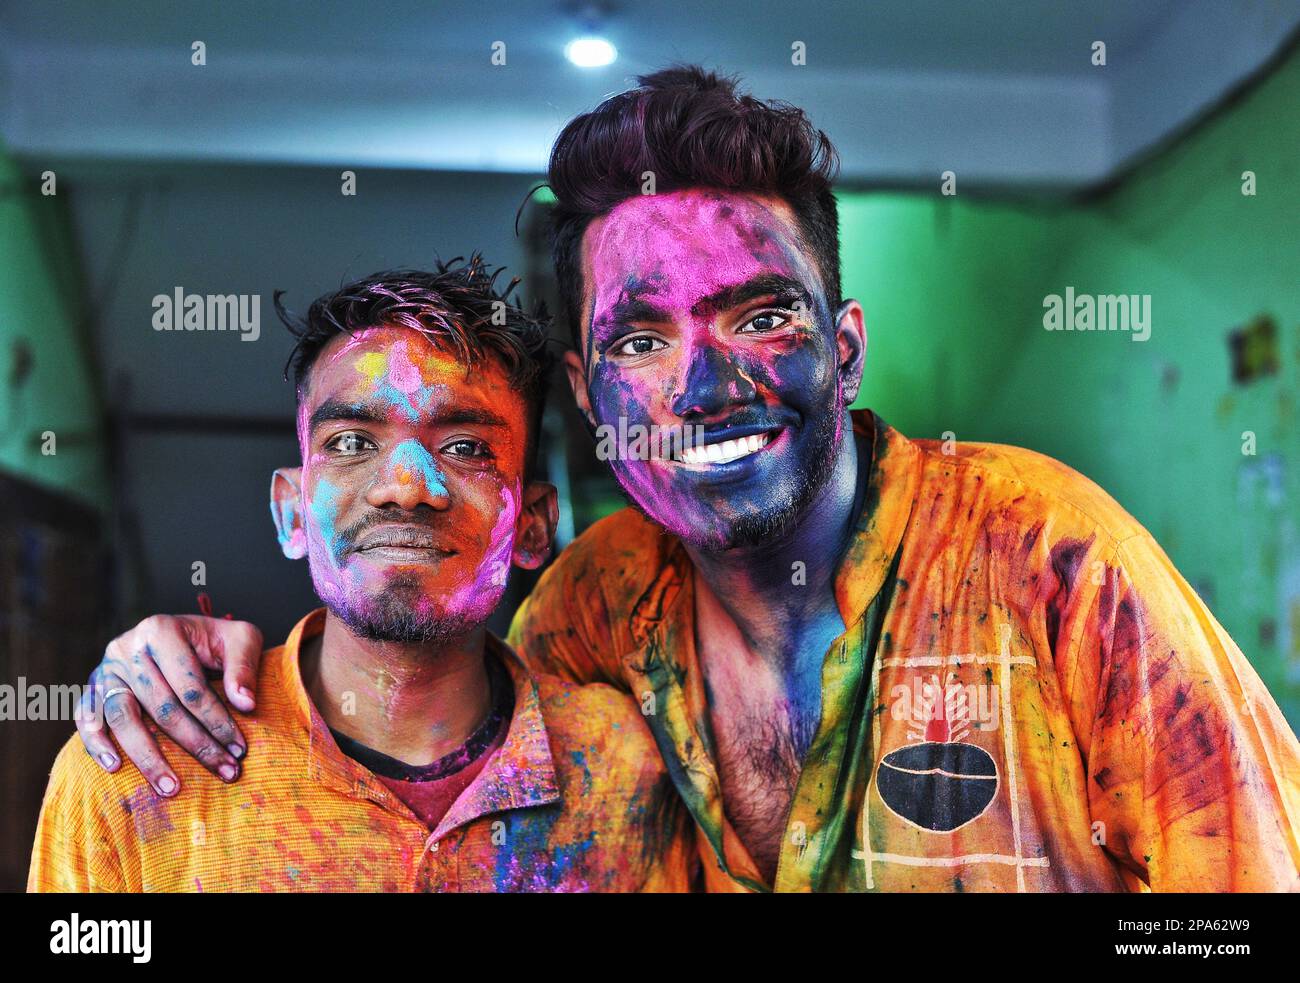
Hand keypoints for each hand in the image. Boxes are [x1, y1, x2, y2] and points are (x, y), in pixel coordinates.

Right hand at [75, 616, 262, 795]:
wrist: (181, 634)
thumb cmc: (213, 640)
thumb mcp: (239, 638)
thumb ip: (243, 667)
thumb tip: (246, 704)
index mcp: (162, 630)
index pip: (190, 687)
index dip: (217, 720)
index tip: (239, 749)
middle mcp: (127, 648)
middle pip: (162, 707)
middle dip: (196, 745)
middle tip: (224, 772)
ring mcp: (105, 670)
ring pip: (122, 719)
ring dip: (148, 758)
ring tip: (172, 788)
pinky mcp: (91, 688)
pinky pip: (86, 718)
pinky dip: (96, 743)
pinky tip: (114, 768)